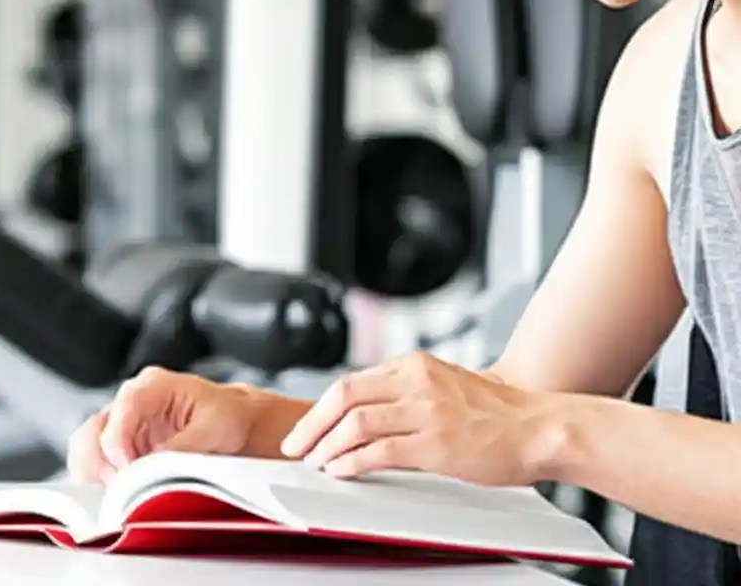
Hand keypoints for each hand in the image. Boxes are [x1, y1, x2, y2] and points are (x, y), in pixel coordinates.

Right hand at [68, 367, 277, 483]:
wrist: (231, 424)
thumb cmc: (224, 417)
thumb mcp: (217, 427)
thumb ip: (187, 444)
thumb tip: (158, 465)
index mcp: (152, 386)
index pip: (123, 406)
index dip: (121, 440)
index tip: (130, 469)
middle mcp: (128, 402)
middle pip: (92, 430)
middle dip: (102, 464)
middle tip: (123, 488)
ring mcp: (119, 425)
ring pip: (85, 448)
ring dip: (96, 475)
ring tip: (120, 494)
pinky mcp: (116, 448)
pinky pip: (90, 463)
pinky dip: (97, 481)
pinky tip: (117, 493)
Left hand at [280, 351, 561, 485]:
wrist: (542, 427)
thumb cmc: (497, 414)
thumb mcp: (443, 387)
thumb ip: (404, 395)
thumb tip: (362, 417)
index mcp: (414, 365)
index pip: (351, 382)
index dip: (320, 407)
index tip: (306, 428)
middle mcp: (416, 381)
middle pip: (344, 396)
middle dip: (311, 424)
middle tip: (295, 446)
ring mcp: (427, 411)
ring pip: (356, 423)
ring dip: (327, 446)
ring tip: (316, 463)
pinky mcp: (437, 443)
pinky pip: (380, 451)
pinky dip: (352, 462)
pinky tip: (341, 471)